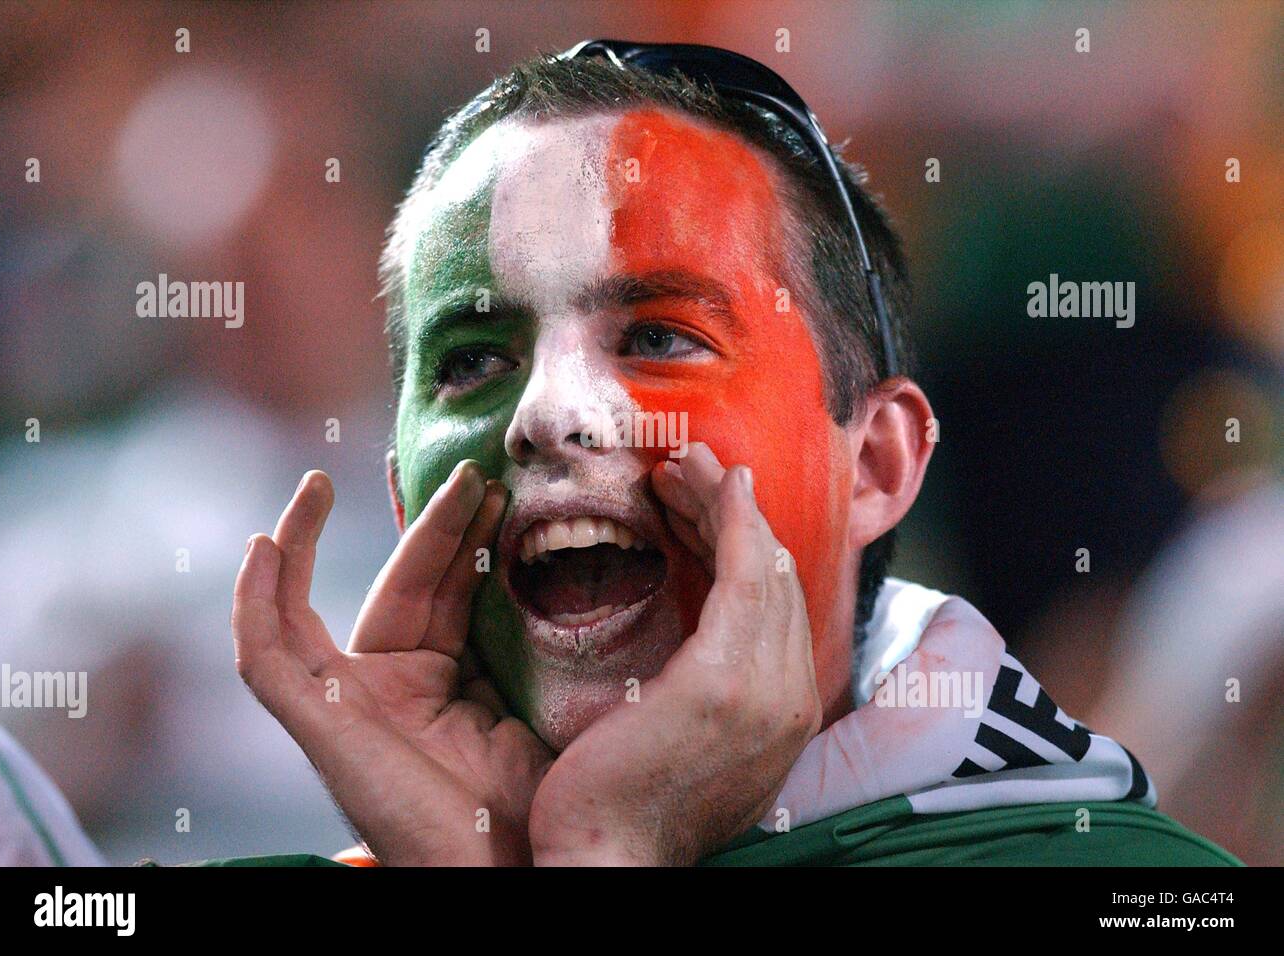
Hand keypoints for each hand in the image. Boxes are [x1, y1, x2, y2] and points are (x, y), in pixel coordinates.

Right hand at [231, 462, 552, 864]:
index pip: (445, 590)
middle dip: (431, 525)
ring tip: (323, 483)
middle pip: (398, 586)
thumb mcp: (526, 703)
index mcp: (436, 684)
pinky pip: (266, 657)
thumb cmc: (532, 804)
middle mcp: (385, 688)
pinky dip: (254, 601)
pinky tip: (261, 544)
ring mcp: (345, 706)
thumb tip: (546, 578)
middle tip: (473, 470)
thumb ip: (516, 645)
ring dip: (311, 543)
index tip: (490, 487)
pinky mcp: (316, 726)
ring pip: (310, 609)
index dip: (461, 536)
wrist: (513, 869)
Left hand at [527, 443, 821, 865]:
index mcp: (781, 714)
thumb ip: (702, 691)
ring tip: (685, 465)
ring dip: (726, 506)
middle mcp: (792, 697)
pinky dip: (734, 519)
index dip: (742, 546)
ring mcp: (768, 690)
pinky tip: (715, 482)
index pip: (774, 608)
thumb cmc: (624, 805)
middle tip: (685, 471)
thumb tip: (688, 655)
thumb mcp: (680, 744)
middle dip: (732, 516)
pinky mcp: (726, 680)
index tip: (700, 506)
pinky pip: (745, 573)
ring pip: (763, 566)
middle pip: (777, 579)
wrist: (608, 865)